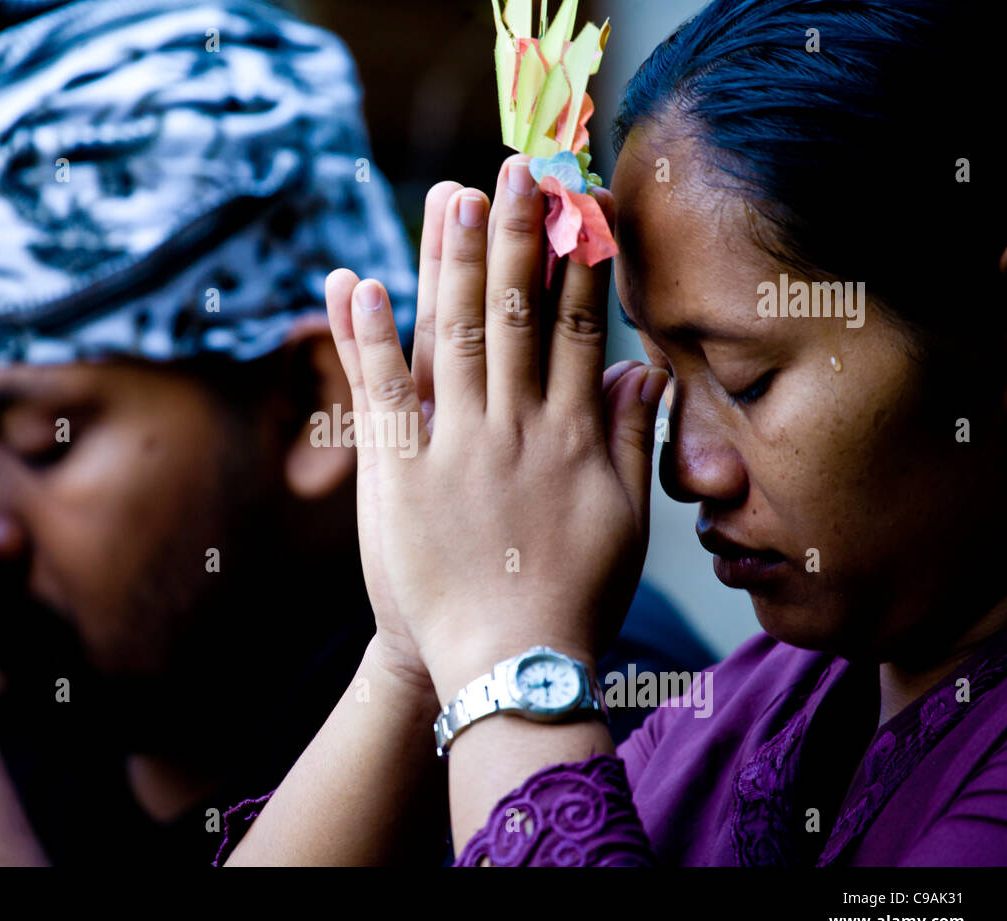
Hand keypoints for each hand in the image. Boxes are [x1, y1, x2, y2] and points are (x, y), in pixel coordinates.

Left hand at [324, 157, 667, 698]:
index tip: (578, 203)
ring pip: (455, 336)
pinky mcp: (400, 476)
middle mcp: (517, 428)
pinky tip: (361, 281)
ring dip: (451, 262)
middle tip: (516, 168)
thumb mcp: (624, 519)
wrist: (509, 666)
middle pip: (518, 314)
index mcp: (573, 435)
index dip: (578, 260)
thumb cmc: (572, 596)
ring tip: (450, 196)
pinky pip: (381, 395)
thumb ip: (632, 439)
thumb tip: (645, 370)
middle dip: (517, 235)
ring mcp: (455, 448)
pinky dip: (368, 338)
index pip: (579, 327)